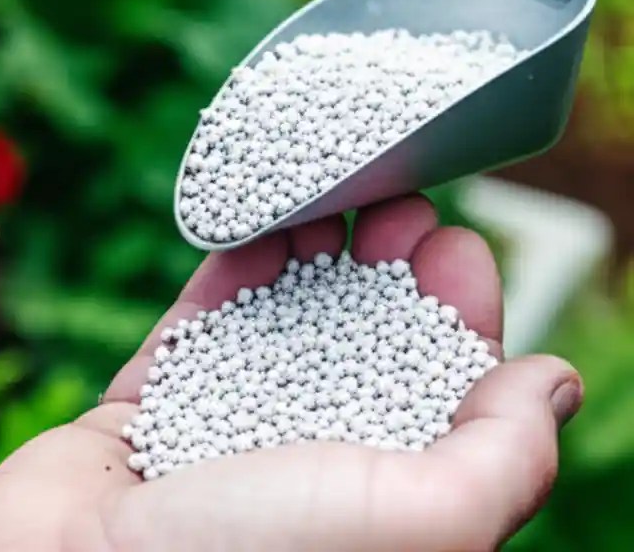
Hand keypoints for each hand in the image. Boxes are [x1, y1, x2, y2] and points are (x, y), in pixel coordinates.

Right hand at [0, 196, 580, 551]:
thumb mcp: (421, 518)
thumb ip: (500, 456)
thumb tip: (551, 384)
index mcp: (382, 498)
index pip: (439, 389)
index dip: (455, 311)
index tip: (452, 242)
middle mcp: (304, 465)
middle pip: (359, 342)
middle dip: (382, 263)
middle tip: (389, 191)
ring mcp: (222, 431)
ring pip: (277, 322)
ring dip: (307, 250)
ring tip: (327, 181)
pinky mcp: (147, 404)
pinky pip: (194, 321)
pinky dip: (225, 267)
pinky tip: (253, 216)